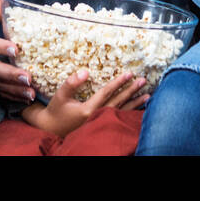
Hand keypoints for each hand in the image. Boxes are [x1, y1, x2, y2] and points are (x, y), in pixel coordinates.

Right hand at [23, 69, 147, 137]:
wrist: (52, 129)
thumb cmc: (56, 110)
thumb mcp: (61, 94)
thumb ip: (72, 82)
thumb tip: (86, 71)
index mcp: (88, 110)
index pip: (106, 93)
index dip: (118, 83)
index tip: (129, 74)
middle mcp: (96, 118)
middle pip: (118, 103)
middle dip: (131, 91)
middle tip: (142, 81)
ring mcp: (99, 124)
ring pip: (120, 112)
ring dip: (134, 103)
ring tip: (147, 96)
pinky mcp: (100, 126)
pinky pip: (118, 120)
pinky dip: (129, 114)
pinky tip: (138, 109)